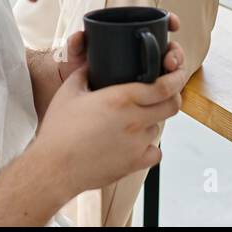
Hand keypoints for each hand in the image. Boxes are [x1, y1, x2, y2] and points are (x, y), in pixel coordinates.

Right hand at [32, 59, 189, 197]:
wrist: (54, 168)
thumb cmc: (59, 131)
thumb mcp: (69, 91)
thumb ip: (85, 72)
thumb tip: (92, 63)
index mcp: (121, 98)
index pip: (164, 86)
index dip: (176, 77)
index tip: (177, 73)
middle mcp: (134, 120)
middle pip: (172, 106)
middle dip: (172, 97)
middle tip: (162, 94)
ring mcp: (137, 144)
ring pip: (159, 127)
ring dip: (152, 121)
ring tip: (133, 120)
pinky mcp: (134, 164)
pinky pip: (155, 152)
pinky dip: (148, 146)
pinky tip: (134, 143)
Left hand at [54, 12, 181, 86]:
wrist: (77, 96)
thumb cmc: (78, 71)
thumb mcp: (76, 57)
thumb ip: (75, 45)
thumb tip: (79, 37)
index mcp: (130, 38)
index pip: (157, 25)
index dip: (170, 22)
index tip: (173, 24)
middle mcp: (143, 55)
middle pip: (170, 49)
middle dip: (176, 53)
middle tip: (169, 61)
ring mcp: (147, 74)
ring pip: (172, 71)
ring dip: (177, 72)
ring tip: (169, 74)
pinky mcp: (148, 93)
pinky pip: (165, 91)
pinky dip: (171, 91)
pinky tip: (169, 94)